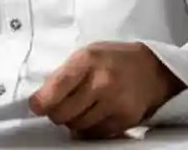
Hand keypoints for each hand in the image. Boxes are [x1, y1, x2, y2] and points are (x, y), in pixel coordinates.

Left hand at [28, 41, 186, 140]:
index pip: (55, 89)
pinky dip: (90, 127)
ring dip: (73, 120)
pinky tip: (95, 113)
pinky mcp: (123, 120)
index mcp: (87, 61)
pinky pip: (94, 133)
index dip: (40, 102)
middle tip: (60, 105)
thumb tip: (41, 97)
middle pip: (62, 113)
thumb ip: (64, 74)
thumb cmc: (114, 60)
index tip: (36, 105)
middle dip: (56, 112)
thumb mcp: (87, 54)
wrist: (151, 70)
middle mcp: (101, 82)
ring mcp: (114, 103)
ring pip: (76, 126)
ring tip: (82, 106)